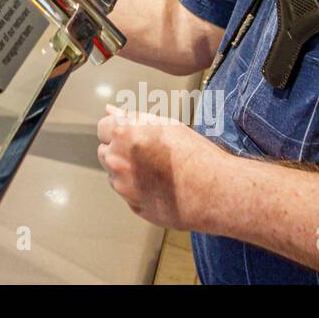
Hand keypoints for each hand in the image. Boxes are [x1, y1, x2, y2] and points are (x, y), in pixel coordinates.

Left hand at [96, 104, 229, 230]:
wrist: (215, 191)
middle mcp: (118, 161)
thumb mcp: (165, 125)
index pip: (103, 128)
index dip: (117, 129)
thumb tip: (110, 110)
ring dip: (127, 172)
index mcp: (124, 135)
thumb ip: (132, 117)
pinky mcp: (134, 207)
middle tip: (148, 152)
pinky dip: (138, 190)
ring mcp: (125, 187)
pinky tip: (161, 187)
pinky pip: (128, 195)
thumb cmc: (195, 155)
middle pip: (105, 152)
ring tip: (158, 171)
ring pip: (115, 175)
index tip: (129, 134)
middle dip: (119, 151)